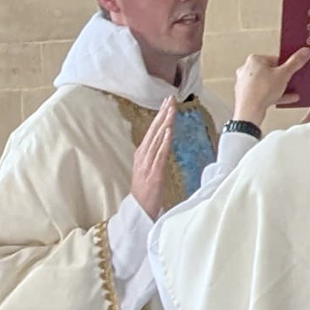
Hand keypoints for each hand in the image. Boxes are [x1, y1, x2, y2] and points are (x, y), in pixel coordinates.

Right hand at [132, 98, 175, 218]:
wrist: (139, 210)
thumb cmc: (146, 191)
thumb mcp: (149, 169)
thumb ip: (155, 155)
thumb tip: (164, 142)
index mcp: (142, 153)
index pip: (153, 130)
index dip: (160, 116)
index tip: (167, 103)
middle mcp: (144, 155)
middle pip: (155, 131)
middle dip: (163, 114)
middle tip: (170, 99)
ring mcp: (148, 164)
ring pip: (158, 139)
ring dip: (165, 123)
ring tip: (171, 109)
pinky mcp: (154, 173)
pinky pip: (160, 155)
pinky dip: (164, 142)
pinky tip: (169, 131)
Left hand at [233, 49, 309, 123]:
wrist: (249, 111)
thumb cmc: (261, 90)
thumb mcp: (284, 74)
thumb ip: (295, 62)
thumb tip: (303, 52)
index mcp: (254, 60)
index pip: (275, 59)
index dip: (286, 65)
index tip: (293, 69)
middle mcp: (247, 70)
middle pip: (270, 71)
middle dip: (283, 77)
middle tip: (292, 80)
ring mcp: (246, 83)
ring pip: (267, 84)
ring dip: (280, 87)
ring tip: (292, 91)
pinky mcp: (247, 95)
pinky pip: (263, 93)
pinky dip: (275, 95)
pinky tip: (286, 99)